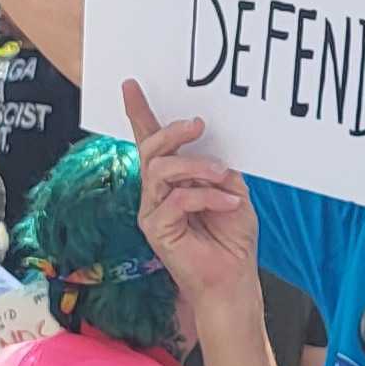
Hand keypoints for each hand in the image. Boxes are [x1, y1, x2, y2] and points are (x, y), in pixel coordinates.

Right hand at [119, 81, 262, 322]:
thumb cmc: (231, 239)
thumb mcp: (232, 192)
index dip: (139, 113)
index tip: (132, 85)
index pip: (151, 142)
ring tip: (223, 175)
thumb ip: (218, 170)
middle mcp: (156, 192)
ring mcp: (152, 210)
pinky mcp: (155, 229)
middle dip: (173, 132)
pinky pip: (176, 199)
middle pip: (151, 149)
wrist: (232, 280)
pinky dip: (206, 196)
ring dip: (196, 166)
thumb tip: (213, 154)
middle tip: (198, 125)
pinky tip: (228, 202)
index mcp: (173, 180)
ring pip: (160, 170)